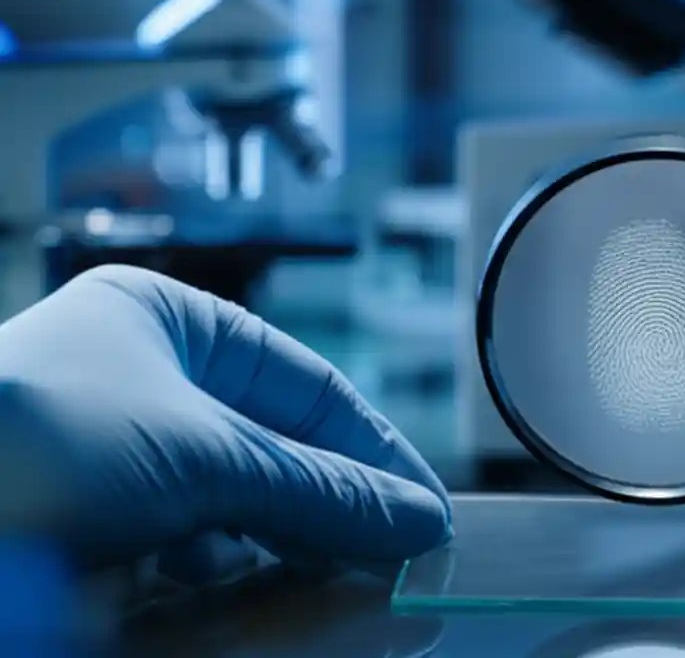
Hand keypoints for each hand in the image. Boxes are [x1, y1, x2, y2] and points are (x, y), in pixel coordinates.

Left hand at [0, 265, 449, 575]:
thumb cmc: (41, 439)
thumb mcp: (207, 457)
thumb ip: (321, 489)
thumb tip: (418, 519)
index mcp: (168, 317)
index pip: (307, 382)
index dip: (372, 447)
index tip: (423, 509)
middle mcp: (141, 372)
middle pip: (274, 440)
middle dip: (330, 499)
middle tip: (392, 555)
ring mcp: (111, 445)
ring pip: (233, 493)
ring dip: (281, 537)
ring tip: (330, 577)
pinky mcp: (88, 513)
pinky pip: (183, 536)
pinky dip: (220, 565)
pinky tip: (236, 587)